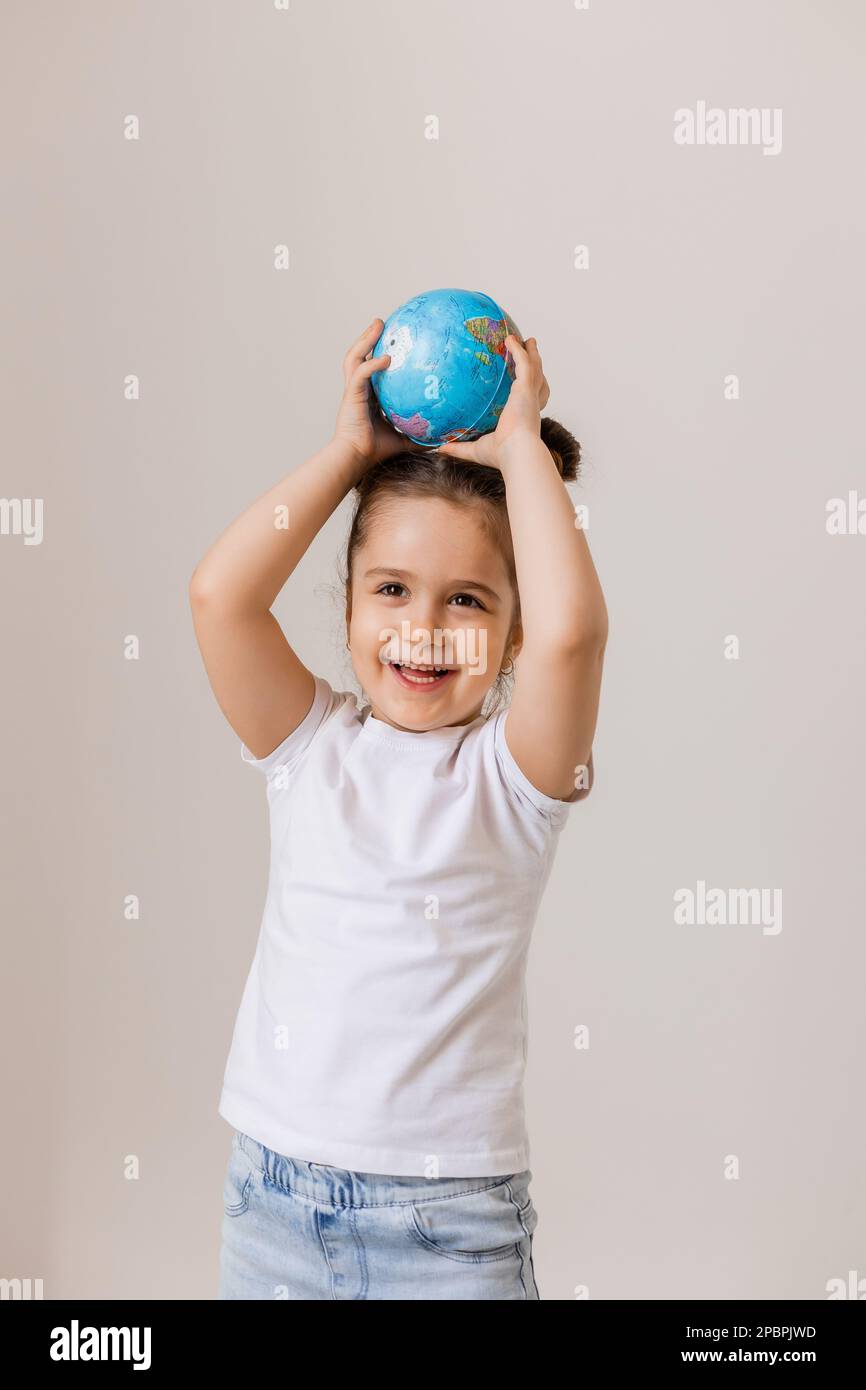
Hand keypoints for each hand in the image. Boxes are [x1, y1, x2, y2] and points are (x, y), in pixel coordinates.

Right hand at [331, 319, 407, 473]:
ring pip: (354, 357)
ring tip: (378, 325)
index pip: (370, 369)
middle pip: (359, 356)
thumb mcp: (402, 439)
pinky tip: (387, 358)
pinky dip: (373, 364)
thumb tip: (441, 439)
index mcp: (367, 397)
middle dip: (368, 338)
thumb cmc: (374, 451)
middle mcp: (358, 390)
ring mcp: (353, 391)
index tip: (390, 342)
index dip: (377, 354)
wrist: (356, 458)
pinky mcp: (351, 395)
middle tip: (381, 323)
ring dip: (365, 340)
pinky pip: (362, 373)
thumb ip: (418, 435)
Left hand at [437, 334, 550, 469]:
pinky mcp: (527, 387)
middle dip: (536, 367)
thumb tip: (438, 448)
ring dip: (531, 353)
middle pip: (538, 382)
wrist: (516, 452)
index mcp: (523, 419)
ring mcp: (530, 395)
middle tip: (531, 354)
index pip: (529, 403)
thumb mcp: (475, 449)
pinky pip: (524, 363)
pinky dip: (518, 350)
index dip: (529, 393)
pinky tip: (510, 339)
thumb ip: (458, 447)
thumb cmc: (500, 455)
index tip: (523, 386)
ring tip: (527, 341)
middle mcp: (530, 405)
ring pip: (535, 368)